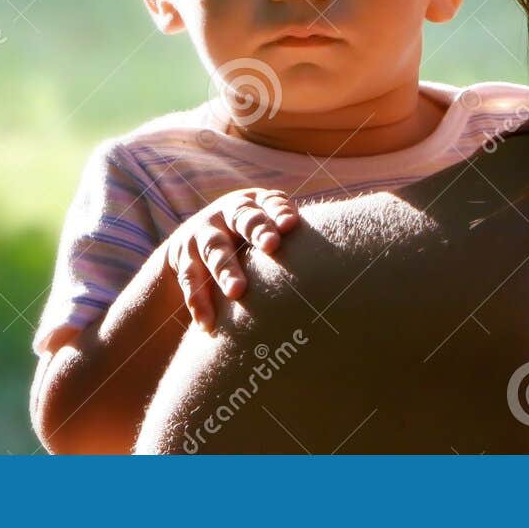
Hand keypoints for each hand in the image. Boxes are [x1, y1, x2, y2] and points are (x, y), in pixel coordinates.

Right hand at [165, 188, 299, 331]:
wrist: (192, 245)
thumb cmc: (248, 242)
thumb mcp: (265, 230)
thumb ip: (290, 238)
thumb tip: (346, 262)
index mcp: (255, 203)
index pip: (270, 203)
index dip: (280, 213)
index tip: (292, 225)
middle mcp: (227, 213)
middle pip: (243, 218)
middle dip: (258, 230)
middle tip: (272, 246)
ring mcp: (202, 234)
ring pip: (214, 249)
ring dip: (226, 270)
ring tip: (237, 292)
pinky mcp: (182, 259)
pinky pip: (189, 281)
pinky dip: (198, 302)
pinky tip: (208, 324)